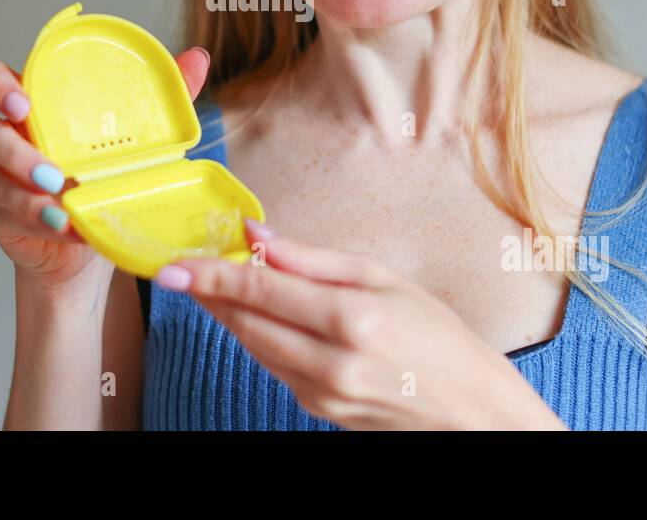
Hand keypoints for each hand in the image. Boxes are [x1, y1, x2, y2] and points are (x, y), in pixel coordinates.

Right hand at [0, 46, 211, 291]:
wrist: (85, 238)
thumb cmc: (103, 177)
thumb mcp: (136, 138)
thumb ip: (159, 96)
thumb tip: (196, 59)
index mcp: (34, 105)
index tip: (21, 101)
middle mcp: (7, 135)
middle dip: (12, 148)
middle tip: (49, 169)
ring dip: (27, 193)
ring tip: (62, 206)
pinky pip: (5, 211)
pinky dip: (36, 220)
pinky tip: (65, 227)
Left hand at [155, 220, 566, 429]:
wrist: (471, 410)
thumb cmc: (438, 335)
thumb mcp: (383, 278)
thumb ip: (314, 259)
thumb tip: (259, 236)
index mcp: (351, 318)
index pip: (262, 289)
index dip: (212, 274)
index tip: (175, 263)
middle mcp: (331, 361)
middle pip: (247, 322)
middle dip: (209, 294)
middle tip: (178, 269)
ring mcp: (322, 393)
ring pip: (254, 347)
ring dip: (228, 315)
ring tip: (208, 284)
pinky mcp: (319, 410)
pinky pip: (275, 367)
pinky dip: (258, 339)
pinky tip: (254, 316)